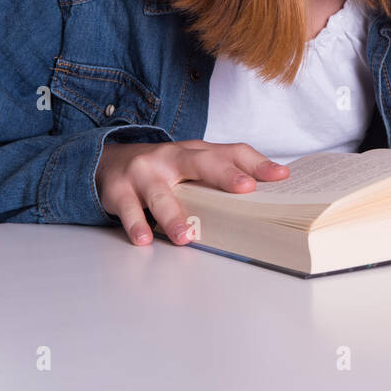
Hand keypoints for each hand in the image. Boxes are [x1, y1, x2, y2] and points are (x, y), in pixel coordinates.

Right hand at [95, 139, 288, 245]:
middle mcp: (172, 157)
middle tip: (245, 189)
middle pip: (201, 162)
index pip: (232, 151)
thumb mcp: (193, 165)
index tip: (281, 176)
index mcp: (196, 151)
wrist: (109, 161)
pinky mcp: (119, 191)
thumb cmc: (163, 168)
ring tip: (186, 235)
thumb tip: (271, 188)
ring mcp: (144, 173)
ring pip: (161, 194)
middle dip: (225, 174)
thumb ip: (225, 173)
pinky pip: (129, 210)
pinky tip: (144, 239)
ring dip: (174, 216)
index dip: (257, 163)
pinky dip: (136, 225)